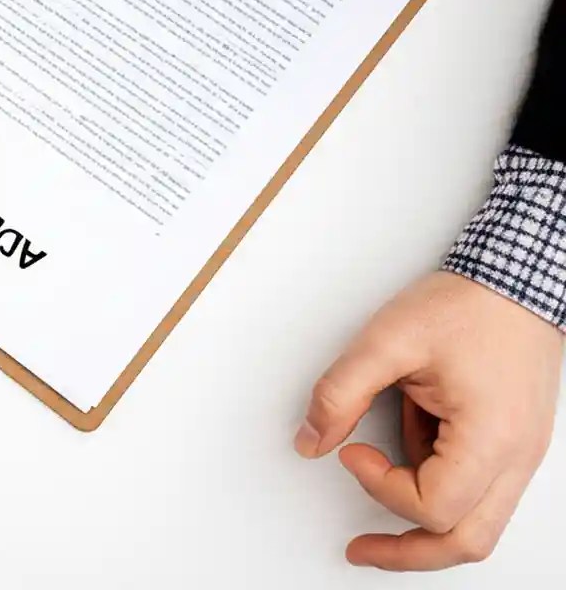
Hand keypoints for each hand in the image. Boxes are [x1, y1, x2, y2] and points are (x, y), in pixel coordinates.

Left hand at [295, 271, 561, 570]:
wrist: (517, 278)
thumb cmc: (468, 305)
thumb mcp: (387, 340)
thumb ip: (341, 393)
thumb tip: (311, 440)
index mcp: (492, 436)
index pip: (434, 505)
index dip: (381, 487)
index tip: (352, 452)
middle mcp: (517, 456)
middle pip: (467, 541)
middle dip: (407, 552)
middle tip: (360, 550)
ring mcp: (521, 455)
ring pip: (478, 528)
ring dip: (424, 531)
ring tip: (376, 531)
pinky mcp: (513, 445)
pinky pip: (479, 494)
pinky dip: (439, 494)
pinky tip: (407, 462)